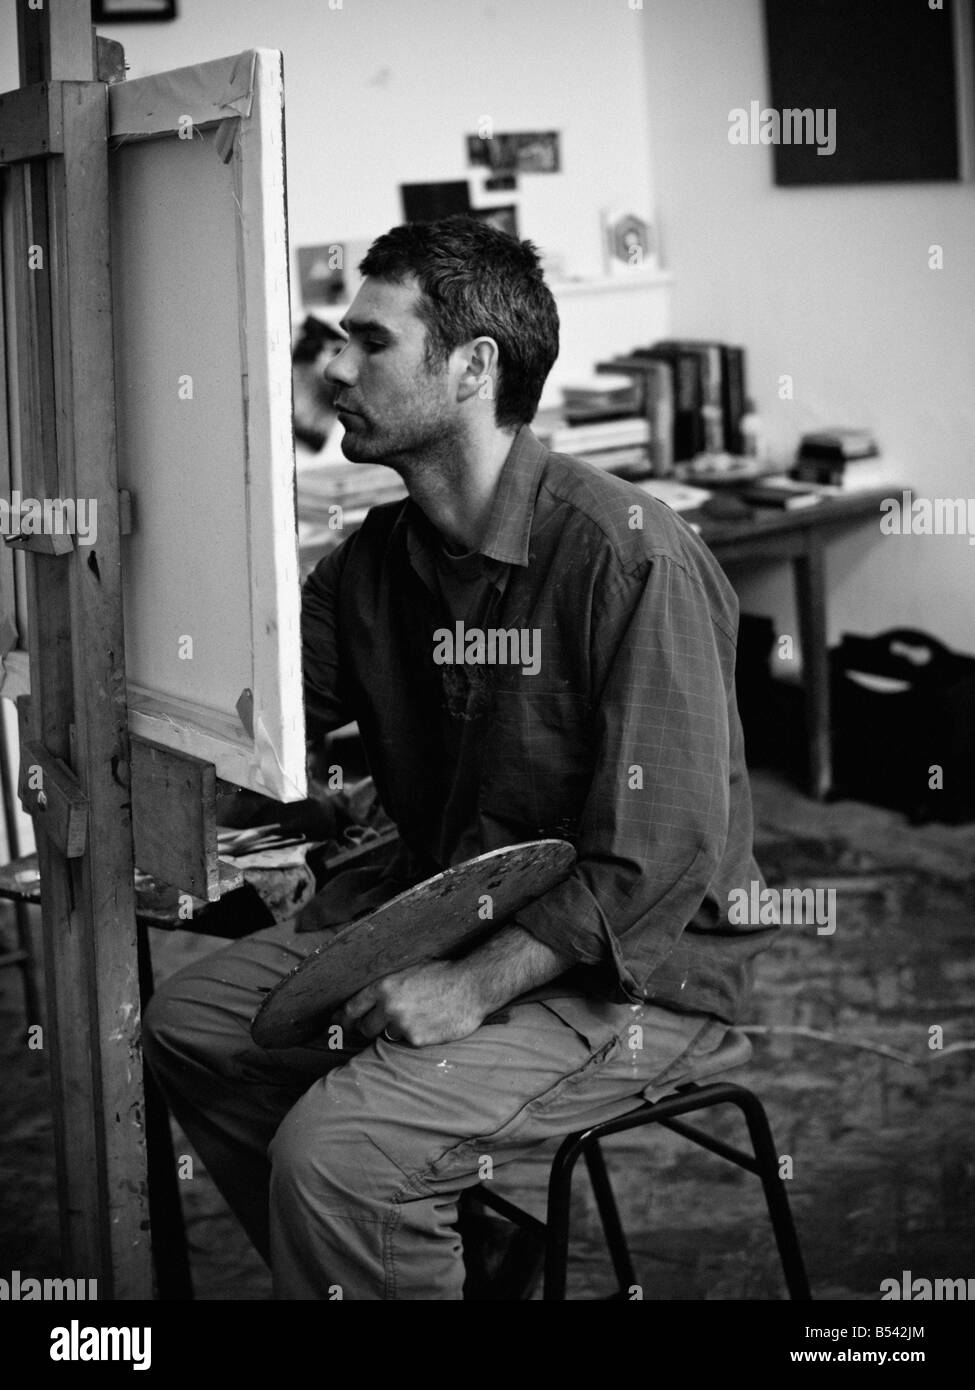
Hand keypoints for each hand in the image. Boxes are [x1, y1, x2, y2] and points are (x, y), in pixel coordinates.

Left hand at [334, 960, 485, 1047]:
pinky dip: (415, 1036)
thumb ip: (387, 986)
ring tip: (417, 1016)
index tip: (337, 1025)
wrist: (471, 985)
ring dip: (396, 1030)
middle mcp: (389, 1007)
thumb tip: (366, 998)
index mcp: (384, 986)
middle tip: (385, 1020)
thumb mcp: (409, 971)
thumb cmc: (442, 974)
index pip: (351, 1008)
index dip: (342, 1019)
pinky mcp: (417, 1040)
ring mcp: (403, 1025)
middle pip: (365, 1027)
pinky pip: (407, 1042)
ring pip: (387, 1035)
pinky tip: (429, 1023)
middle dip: (371, 1026)